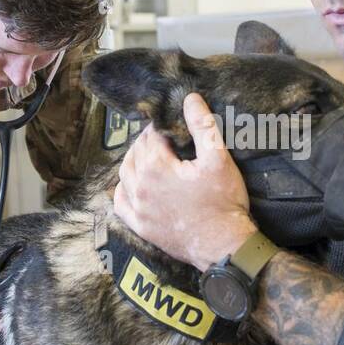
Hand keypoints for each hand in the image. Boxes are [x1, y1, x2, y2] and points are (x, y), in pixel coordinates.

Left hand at [113, 92, 257, 271]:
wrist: (223, 246)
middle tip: (165, 138)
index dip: (162, 127)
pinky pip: (120, 203)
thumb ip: (203, 126)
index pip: (151, 135)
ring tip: (151, 156)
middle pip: (135, 152)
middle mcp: (139, 186)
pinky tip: (132, 185)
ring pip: (124, 174)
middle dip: (148, 141)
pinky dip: (123, 190)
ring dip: (134, 161)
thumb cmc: (224, 202)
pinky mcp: (140, 226)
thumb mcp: (218, 159)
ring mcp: (137, 208)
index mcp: (155, 166)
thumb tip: (190, 98)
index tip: (172, 125)